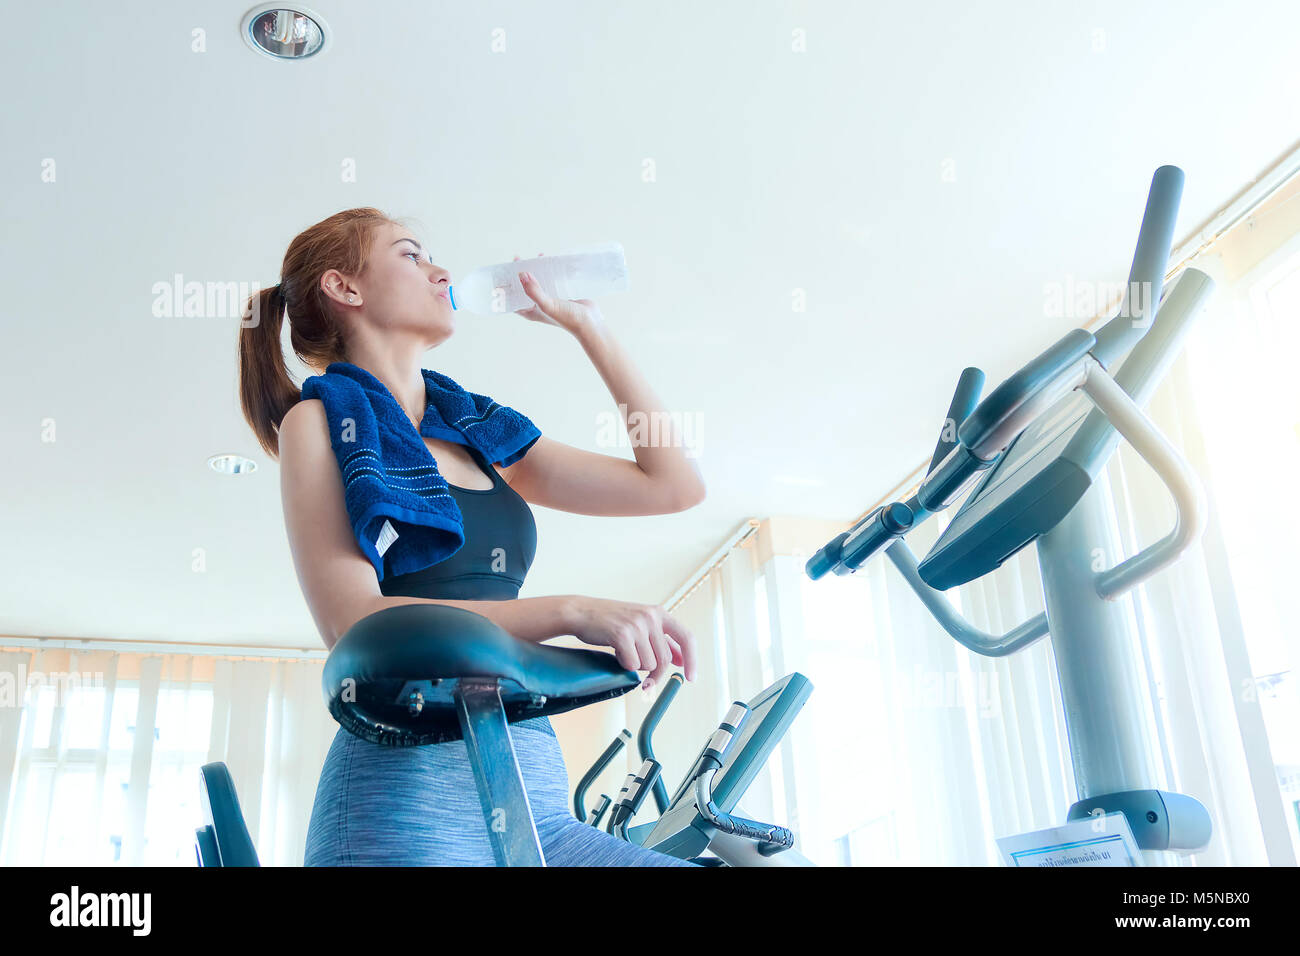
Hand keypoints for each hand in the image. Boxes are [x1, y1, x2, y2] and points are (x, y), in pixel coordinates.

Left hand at [512, 253, 603, 336]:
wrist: (590, 322)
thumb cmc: (568, 318)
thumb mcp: (547, 305)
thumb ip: (533, 291)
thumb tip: (521, 274)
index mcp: (530, 311)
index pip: (513, 297)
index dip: (507, 286)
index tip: (503, 272)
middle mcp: (538, 304)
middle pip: (524, 286)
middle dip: (520, 273)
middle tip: (517, 259)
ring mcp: (550, 297)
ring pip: (539, 280)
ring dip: (535, 269)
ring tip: (533, 257)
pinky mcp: (561, 292)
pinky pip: (551, 278)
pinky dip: (549, 269)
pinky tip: (548, 260)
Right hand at [566, 595, 695, 688]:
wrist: (582, 612)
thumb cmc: (611, 621)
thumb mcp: (640, 625)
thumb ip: (660, 641)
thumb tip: (681, 661)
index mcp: (659, 613)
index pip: (686, 638)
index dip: (692, 659)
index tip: (691, 677)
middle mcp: (651, 616)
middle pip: (665, 659)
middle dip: (656, 674)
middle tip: (646, 682)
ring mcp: (637, 625)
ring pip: (649, 664)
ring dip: (636, 666)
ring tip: (624, 651)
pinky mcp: (622, 635)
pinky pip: (632, 665)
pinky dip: (624, 664)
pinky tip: (616, 651)